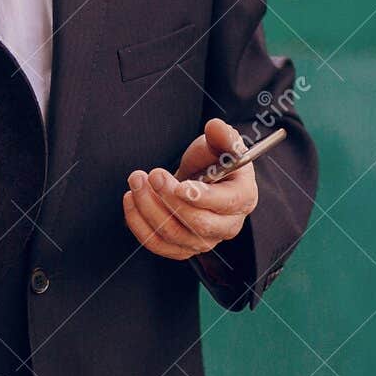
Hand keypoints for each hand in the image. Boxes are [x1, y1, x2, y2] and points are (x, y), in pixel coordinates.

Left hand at [122, 118, 258, 259]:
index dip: (201, 197)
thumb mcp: (219, 142)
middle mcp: (227, 226)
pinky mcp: (181, 248)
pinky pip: (156, 244)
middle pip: (198, 224)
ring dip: (148, 208)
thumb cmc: (213, 161)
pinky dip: (138, 223)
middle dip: (169, 199)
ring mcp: (204, 241)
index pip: (225, 203)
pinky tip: (131, 199)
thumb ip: (220, 134)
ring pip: (173, 235)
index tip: (179, 185)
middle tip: (152, 175)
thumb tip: (215, 127)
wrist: (199, 180)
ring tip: (137, 181)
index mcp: (243, 197)